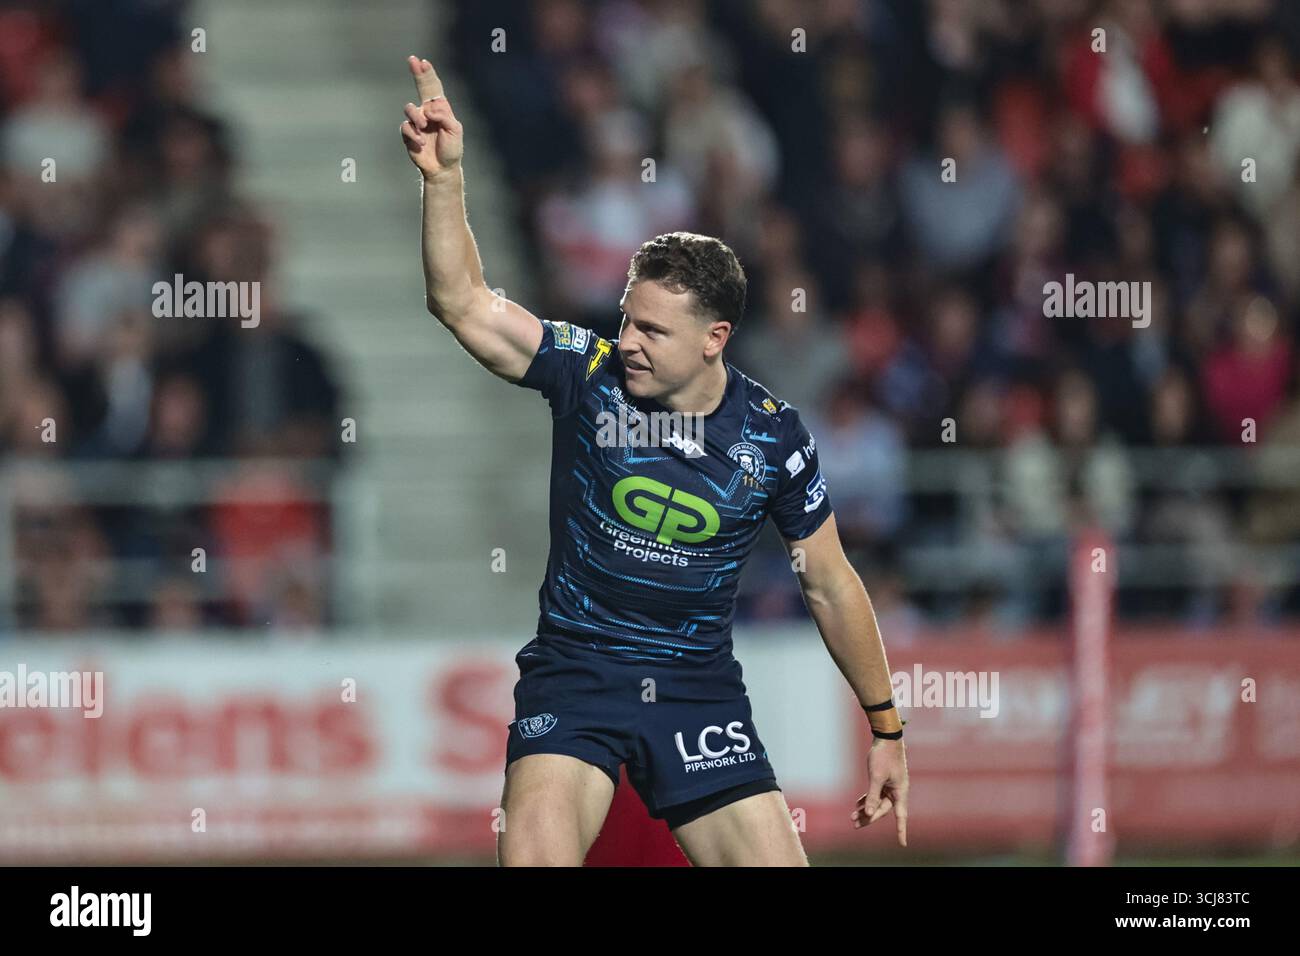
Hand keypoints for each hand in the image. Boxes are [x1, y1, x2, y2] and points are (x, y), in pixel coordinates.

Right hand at [401, 55, 463, 178]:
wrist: (442, 168)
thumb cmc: (451, 149)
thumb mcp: (455, 131)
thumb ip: (444, 116)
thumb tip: (428, 110)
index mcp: (441, 109)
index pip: (434, 88)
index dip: (428, 74)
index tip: (423, 62)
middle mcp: (427, 112)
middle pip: (421, 88)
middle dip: (417, 73)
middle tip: (413, 60)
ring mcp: (417, 122)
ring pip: (410, 109)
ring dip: (416, 117)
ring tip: (424, 127)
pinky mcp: (408, 134)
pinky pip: (405, 127)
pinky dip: (413, 134)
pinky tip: (421, 143)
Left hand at [851, 737, 908, 845]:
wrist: (886, 738)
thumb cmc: (883, 756)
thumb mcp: (876, 777)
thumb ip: (873, 796)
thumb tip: (870, 814)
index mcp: (900, 791)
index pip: (901, 816)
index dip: (901, 830)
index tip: (903, 844)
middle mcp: (897, 791)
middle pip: (883, 810)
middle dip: (869, 818)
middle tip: (854, 824)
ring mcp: (891, 786)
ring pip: (878, 803)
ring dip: (866, 810)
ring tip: (852, 818)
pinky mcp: (884, 780)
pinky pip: (876, 795)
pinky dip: (867, 800)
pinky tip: (857, 805)